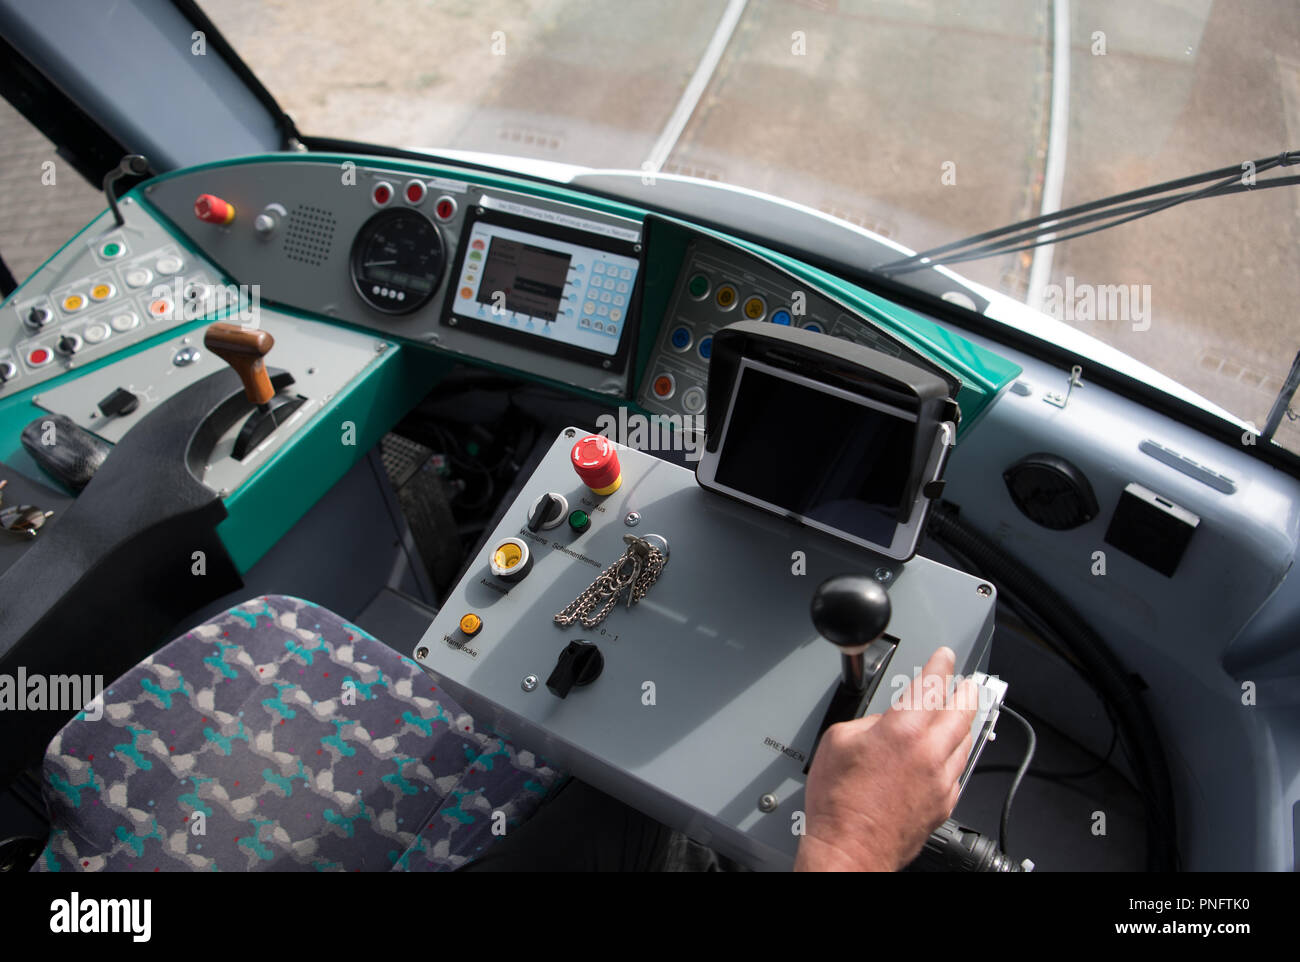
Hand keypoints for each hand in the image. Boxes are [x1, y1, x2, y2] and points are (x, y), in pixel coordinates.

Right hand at [795, 646, 978, 871]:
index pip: (931, 685)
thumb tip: (882, 724)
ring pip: (965, 741)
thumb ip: (867, 722)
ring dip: (965, 721)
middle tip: (966, 681)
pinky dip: (958, 753)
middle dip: (965, 690)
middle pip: (961, 710)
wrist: (850, 849)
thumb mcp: (837, 740)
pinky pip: (959, 770)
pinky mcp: (943, 804)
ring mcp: (941, 780)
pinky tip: (952, 752)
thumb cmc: (838, 803)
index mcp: (902, 730)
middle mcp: (929, 753)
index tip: (945, 656)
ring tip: (962, 712)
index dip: (940, 665)